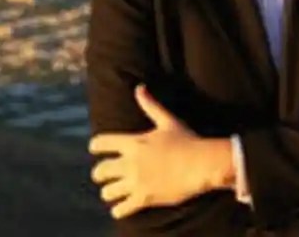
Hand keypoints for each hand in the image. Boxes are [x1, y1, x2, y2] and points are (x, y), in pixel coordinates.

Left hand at [89, 85, 231, 219]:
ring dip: (109, 192)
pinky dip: (118, 210)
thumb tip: (140, 87)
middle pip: (100, 171)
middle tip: (102, 175)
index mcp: (133, 143)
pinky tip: (120, 208)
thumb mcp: (167, 121)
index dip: (96, 146)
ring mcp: (136, 182)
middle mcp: (130, 163)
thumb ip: (150, 105)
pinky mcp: (144, 198)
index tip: (95, 149)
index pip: (101, 143)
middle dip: (99, 174)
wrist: (203, 164)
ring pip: (107, 192)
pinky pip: (121, 209)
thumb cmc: (187, 140)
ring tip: (113, 192)